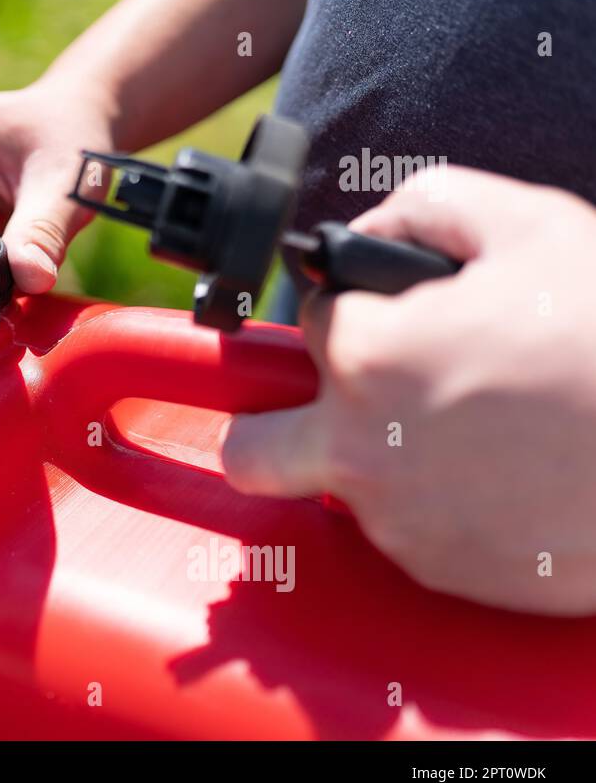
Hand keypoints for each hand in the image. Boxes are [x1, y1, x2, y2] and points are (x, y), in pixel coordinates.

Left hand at [222, 166, 595, 614]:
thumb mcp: (533, 228)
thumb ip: (426, 208)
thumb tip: (364, 236)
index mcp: (368, 358)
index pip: (311, 321)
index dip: (355, 309)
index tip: (396, 315)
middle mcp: (361, 450)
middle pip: (250, 446)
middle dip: (275, 418)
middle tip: (338, 400)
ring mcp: (399, 524)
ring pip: (339, 489)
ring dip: (378, 458)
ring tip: (471, 430)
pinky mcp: (445, 574)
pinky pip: (406, 535)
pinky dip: (434, 507)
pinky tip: (501, 477)